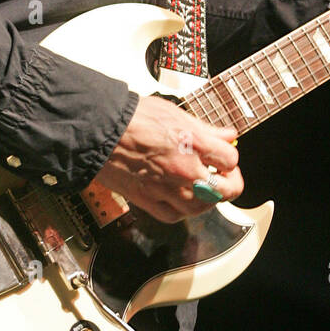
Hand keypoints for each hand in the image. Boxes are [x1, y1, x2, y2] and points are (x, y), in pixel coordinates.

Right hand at [95, 95, 242, 222]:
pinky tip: (181, 199)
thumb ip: (205, 128)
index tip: (224, 157)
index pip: (230, 159)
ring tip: (203, 187)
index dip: (229, 158)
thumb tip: (227, 135)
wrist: (100, 130)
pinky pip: (174, 216)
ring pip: (202, 207)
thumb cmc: (133, 117)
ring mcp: (166, 188)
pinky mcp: (147, 200)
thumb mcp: (175, 113)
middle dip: (229, 183)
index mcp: (192, 142)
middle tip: (223, 176)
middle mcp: (183, 168)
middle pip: (224, 190)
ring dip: (207, 199)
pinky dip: (182, 210)